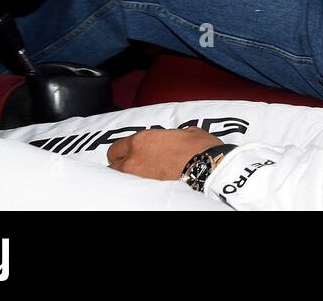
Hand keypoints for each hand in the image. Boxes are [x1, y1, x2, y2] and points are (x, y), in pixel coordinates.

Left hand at [107, 127, 221, 180]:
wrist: (208, 167)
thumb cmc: (199, 148)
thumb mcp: (185, 132)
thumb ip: (170, 135)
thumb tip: (174, 138)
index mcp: (141, 140)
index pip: (116, 147)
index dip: (122, 150)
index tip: (129, 151)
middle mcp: (134, 159)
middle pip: (113, 164)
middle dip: (121, 163)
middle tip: (133, 163)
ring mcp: (139, 177)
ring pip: (121, 177)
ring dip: (128, 175)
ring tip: (142, 174)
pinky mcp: (148, 190)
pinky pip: (135, 187)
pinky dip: (139, 185)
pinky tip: (149, 183)